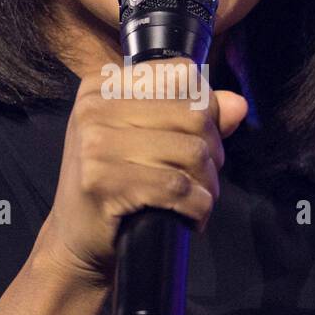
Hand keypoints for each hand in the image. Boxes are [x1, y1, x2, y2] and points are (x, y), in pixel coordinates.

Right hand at [37, 56, 248, 288]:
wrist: (76, 241)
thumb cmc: (115, 185)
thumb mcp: (147, 139)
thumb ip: (193, 116)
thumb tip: (238, 104)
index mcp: (103, 85)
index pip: (181, 74)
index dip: (207, 106)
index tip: (200, 138)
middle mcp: (95, 107)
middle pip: (193, 114)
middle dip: (213, 152)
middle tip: (203, 178)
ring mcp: (95, 144)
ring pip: (191, 152)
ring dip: (207, 184)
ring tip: (197, 199)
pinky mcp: (103, 182)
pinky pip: (177, 187)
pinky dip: (197, 207)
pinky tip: (190, 217)